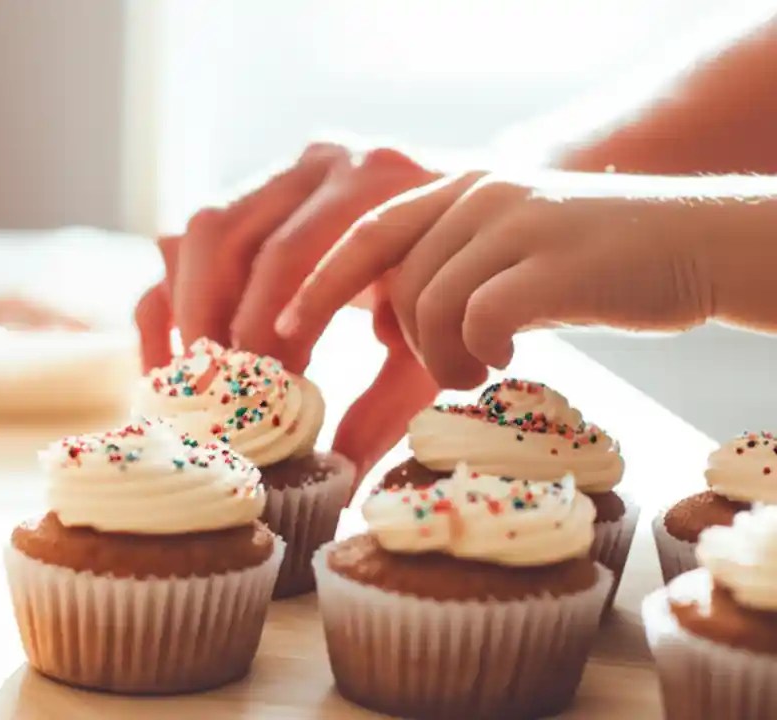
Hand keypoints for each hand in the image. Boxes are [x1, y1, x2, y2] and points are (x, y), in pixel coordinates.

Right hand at [135, 142, 440, 476]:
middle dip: (213, 320)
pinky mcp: (241, 204)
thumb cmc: (454, 281)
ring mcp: (272, 177)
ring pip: (193, 234)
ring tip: (192, 382)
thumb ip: (392, 397)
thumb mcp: (435, 334)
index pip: (293, 253)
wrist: (472, 212)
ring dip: (185, 311)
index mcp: (370, 182)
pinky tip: (168, 371)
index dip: (267, 322)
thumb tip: (340, 469)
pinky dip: (166, 308)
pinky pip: (177, 248)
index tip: (269, 388)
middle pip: (226, 235)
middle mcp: (314, 164)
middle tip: (220, 391)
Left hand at [278, 170, 758, 389]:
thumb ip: (446, 280)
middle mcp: (481, 194)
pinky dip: (478, 350)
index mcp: (461, 189)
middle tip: (423, 378)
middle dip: (400, 341)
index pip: (367, 232)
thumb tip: (387, 333)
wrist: (700, 241)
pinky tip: (504, 357)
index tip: (280, 330)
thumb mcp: (507, 258)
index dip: (318, 283)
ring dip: (442, 357)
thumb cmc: (595, 264)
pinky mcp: (556, 261)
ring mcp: (519, 221)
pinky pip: (479, 317)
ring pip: (430, 304)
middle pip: (397, 281)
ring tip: (475, 371)